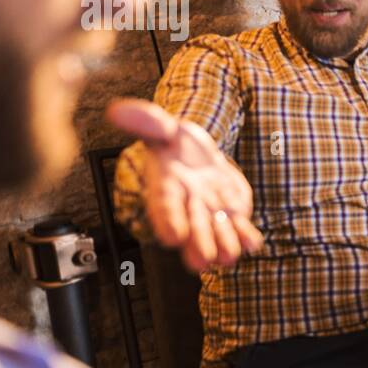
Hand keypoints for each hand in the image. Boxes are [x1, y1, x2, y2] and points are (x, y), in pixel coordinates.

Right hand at [107, 98, 262, 272]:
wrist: (201, 155)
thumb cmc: (176, 143)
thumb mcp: (163, 128)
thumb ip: (145, 122)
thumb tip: (116, 110)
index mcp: (166, 190)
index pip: (165, 208)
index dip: (169, 222)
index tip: (173, 236)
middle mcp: (188, 209)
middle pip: (194, 231)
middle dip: (199, 243)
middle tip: (203, 257)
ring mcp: (211, 216)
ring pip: (219, 237)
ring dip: (225, 244)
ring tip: (229, 251)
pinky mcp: (233, 216)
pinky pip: (241, 231)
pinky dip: (247, 237)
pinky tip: (252, 240)